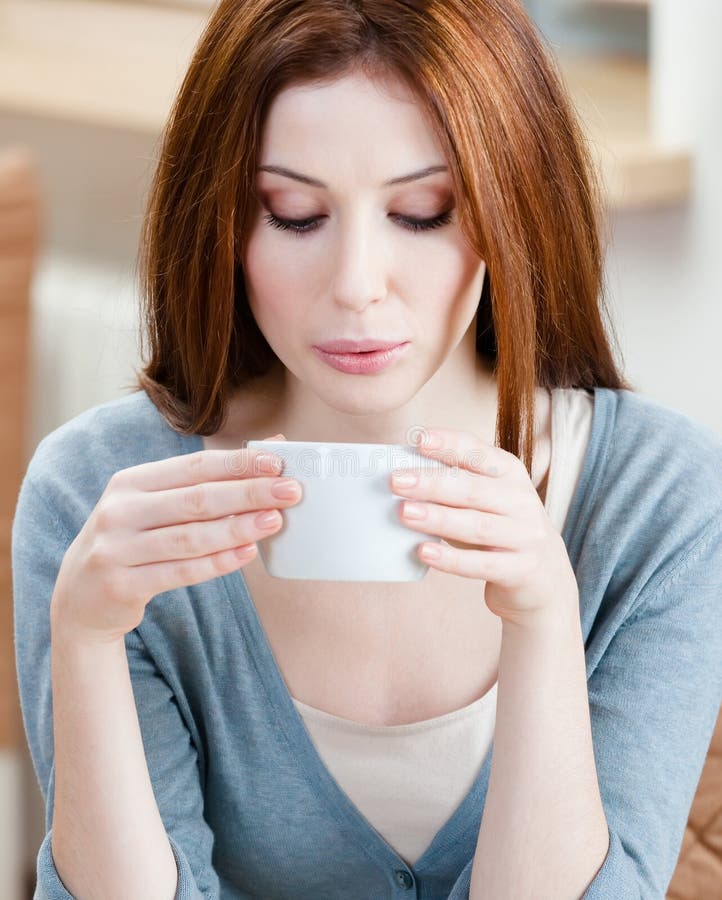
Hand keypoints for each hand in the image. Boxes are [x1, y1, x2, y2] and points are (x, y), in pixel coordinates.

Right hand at [50, 433, 300, 644]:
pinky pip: (179, 572)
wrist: (80, 598)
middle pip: (196, 499)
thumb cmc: (134, 541)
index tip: (279, 463)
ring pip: (190, 536)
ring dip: (238, 527)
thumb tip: (273, 445)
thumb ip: (207, 481)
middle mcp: (120, 510)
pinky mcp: (121, 584)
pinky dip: (217, 563)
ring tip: (275, 521)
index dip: (238, 463)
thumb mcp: (156, 505)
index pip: (194, 467)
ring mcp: (117, 548)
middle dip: (248, 493)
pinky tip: (247, 553)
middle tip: (291, 491)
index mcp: (131, 482)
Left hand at [389, 427, 578, 625]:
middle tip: (396, 481)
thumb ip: (453, 486)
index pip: (479, 453)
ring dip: (438, 518)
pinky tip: (424, 551)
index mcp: (510, 473)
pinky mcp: (522, 570)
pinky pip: (482, 564)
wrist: (544, 576)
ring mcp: (525, 536)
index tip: (420, 439)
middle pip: (474, 489)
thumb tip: (402, 478)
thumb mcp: (485, 499)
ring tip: (404, 512)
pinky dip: (451, 559)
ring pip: (477, 525)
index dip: (450, 444)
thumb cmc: (499, 528)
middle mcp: (521, 501)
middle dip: (433, 483)